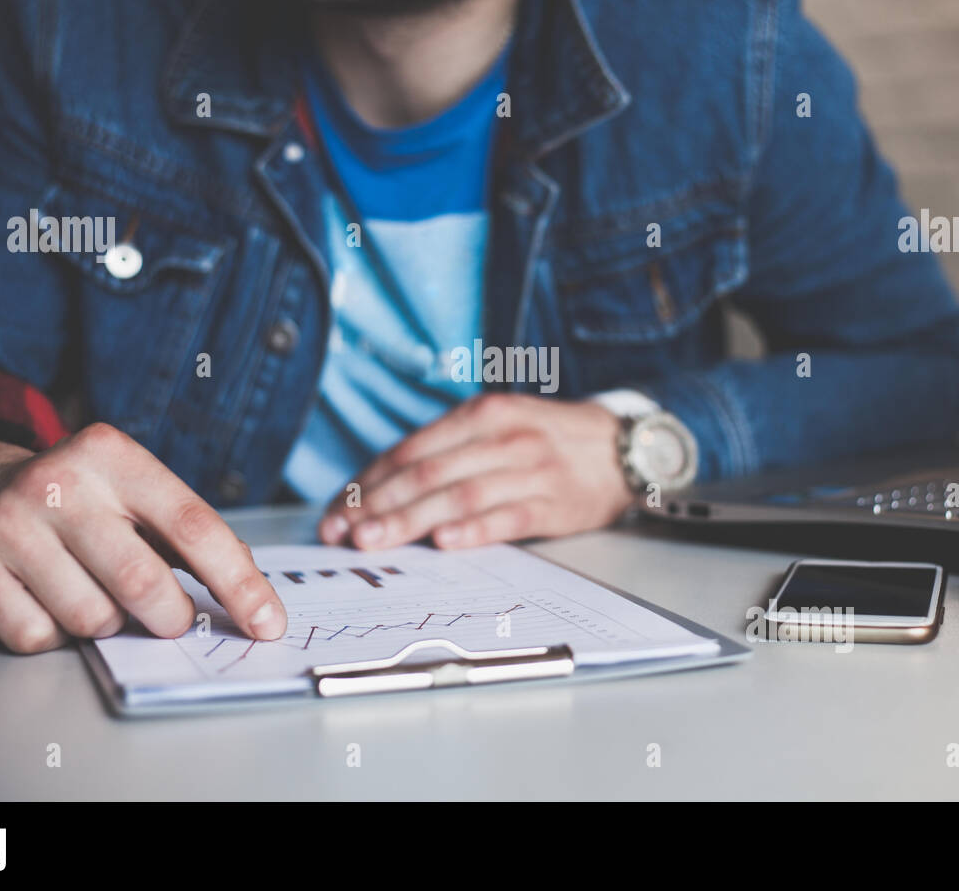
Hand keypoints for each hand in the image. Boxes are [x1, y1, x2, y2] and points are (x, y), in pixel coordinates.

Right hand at [0, 424, 286, 653]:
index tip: (268, 623)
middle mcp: (58, 482)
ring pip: (92, 618)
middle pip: (144, 582)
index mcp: (113, 455)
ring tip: (96, 594)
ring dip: (109, 625)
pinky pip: (38, 636)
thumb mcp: (137, 494)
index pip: (195, 527)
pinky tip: (49, 601)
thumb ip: (192, 535)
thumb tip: (253, 591)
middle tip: (172, 618)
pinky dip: (56, 636)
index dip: (239, 583)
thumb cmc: (81, 503)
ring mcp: (8, 522)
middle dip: (172, 617)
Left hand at [317, 394, 634, 550]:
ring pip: (459, 495)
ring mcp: (530, 469)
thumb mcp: (498, 427)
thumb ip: (448, 452)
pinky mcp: (554, 502)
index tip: (336, 510)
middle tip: (343, 532)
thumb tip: (381, 492)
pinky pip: (508, 516)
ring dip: (412, 520)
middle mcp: (502, 436)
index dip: (368, 482)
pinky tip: (446, 544)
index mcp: (480, 414)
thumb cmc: (547, 441)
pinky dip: (475, 530)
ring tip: (376, 541)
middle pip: (428, 472)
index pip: (411, 450)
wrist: (622, 446)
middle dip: (378, 504)